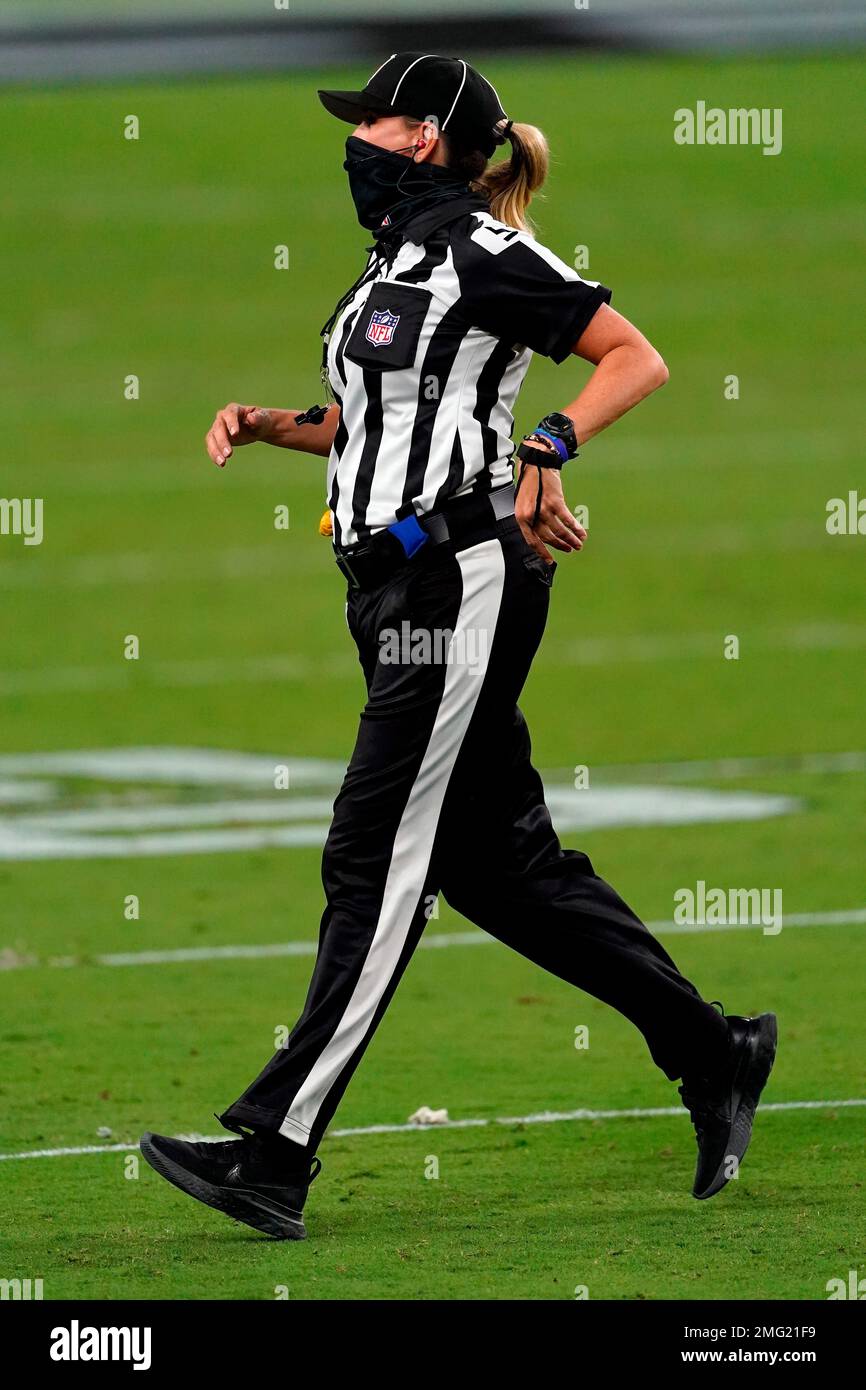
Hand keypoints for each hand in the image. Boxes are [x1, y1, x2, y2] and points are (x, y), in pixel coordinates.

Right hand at [205, 402, 272, 467]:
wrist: (257, 428)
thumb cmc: (261, 422)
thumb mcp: (263, 419)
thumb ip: (258, 418)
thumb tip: (251, 418)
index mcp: (234, 409)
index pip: (230, 414)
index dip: (231, 423)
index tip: (235, 434)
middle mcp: (222, 417)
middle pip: (219, 428)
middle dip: (223, 441)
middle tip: (229, 454)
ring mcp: (218, 428)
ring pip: (211, 438)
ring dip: (215, 451)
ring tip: (222, 463)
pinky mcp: (216, 438)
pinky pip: (211, 446)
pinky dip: (214, 455)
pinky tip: (221, 464)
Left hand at [515, 438, 587, 562]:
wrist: (537, 461)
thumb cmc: (530, 482)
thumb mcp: (523, 502)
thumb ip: (530, 518)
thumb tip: (540, 534)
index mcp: (520, 517)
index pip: (531, 540)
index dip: (541, 552)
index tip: (549, 560)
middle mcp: (531, 515)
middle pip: (547, 537)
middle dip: (560, 546)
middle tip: (569, 549)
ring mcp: (543, 509)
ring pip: (559, 531)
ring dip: (571, 539)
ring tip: (578, 544)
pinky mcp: (556, 502)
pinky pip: (568, 520)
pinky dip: (576, 528)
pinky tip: (582, 534)